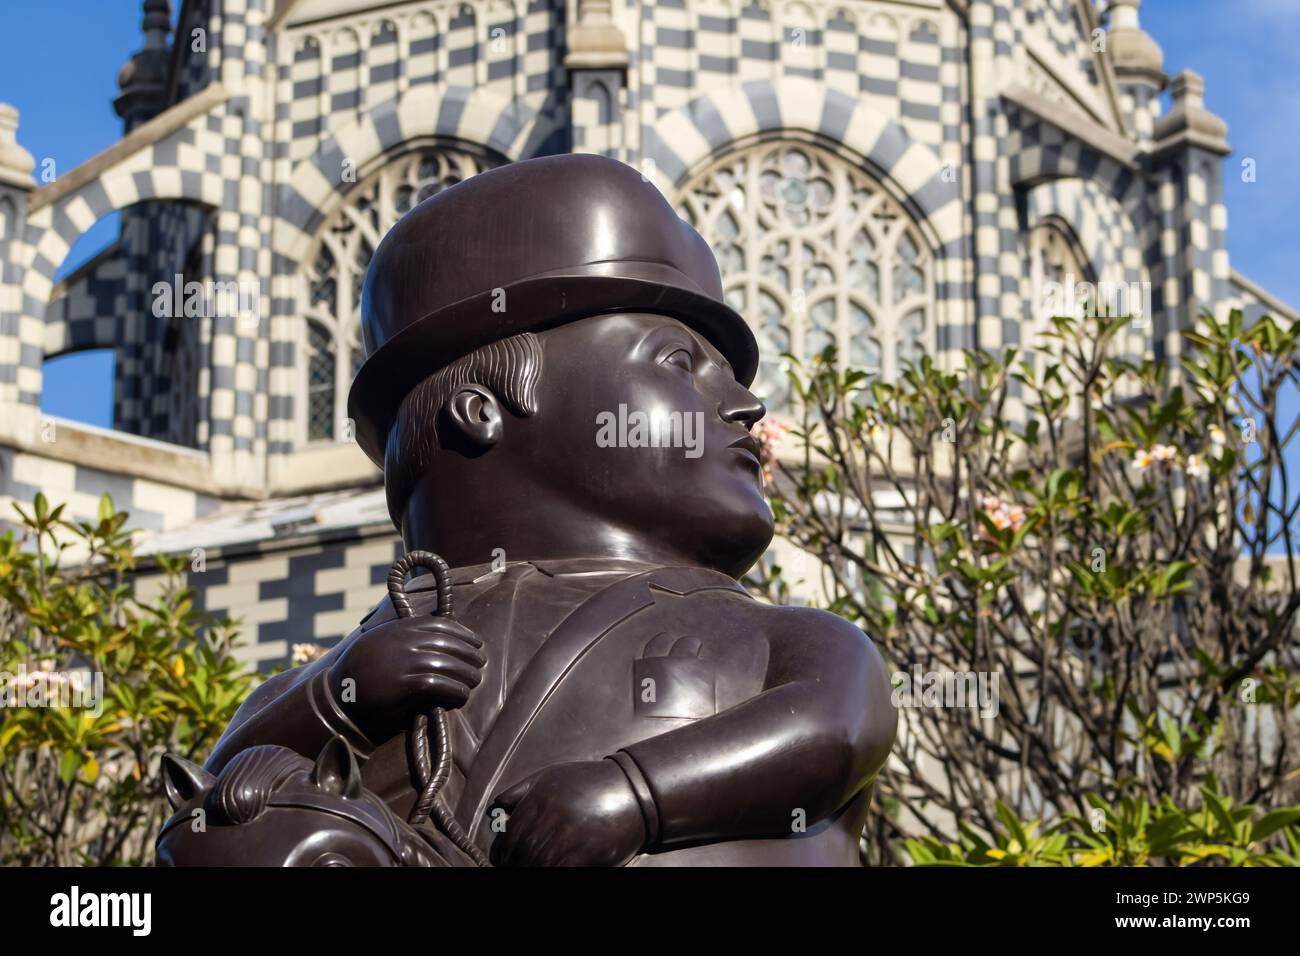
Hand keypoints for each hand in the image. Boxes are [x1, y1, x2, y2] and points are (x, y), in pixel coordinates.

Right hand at [329, 615, 484, 744]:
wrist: (336, 703)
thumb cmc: (359, 678)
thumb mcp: (378, 646)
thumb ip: (403, 639)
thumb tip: (440, 638)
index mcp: (396, 629)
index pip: (439, 624)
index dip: (461, 633)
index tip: (475, 641)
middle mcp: (401, 641)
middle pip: (448, 643)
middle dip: (469, 653)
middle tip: (480, 663)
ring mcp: (404, 662)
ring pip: (448, 664)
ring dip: (467, 674)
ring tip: (474, 681)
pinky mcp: (405, 685)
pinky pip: (441, 684)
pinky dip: (456, 691)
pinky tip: (461, 696)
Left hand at [490, 760, 646, 865]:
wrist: (633, 790)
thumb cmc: (590, 782)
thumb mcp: (552, 776)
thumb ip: (522, 790)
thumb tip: (498, 806)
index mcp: (539, 797)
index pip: (511, 833)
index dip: (505, 851)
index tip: (505, 859)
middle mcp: (549, 815)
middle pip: (521, 851)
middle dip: (516, 863)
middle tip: (517, 867)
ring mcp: (567, 834)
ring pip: (537, 863)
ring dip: (531, 868)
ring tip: (532, 869)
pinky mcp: (584, 851)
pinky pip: (558, 869)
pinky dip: (551, 870)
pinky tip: (555, 868)